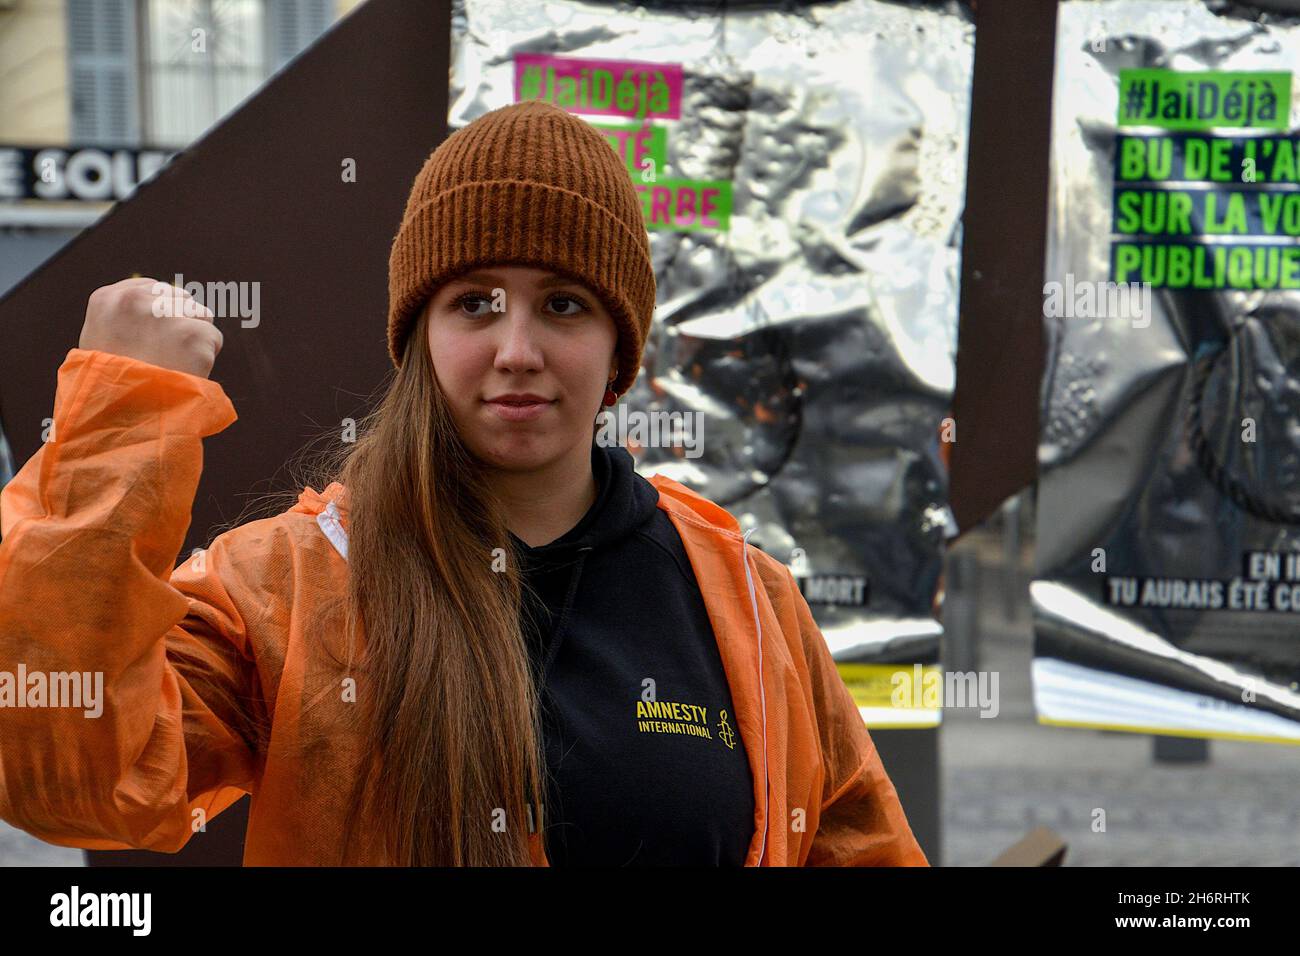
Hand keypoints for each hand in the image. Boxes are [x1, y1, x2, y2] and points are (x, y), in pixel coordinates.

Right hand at [78, 277, 222, 379]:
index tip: (154, 338)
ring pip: (201, 316)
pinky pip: (214, 339)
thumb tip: (165, 295)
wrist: (124, 419)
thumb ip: (128, 314)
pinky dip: (206, 357)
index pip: (155, 288)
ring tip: (172, 364)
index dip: (161, 314)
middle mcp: (135, 300)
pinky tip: (185, 372)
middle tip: (164, 355)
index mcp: (108, 298)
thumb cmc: (112, 385)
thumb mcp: (102, 340)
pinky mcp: (193, 334)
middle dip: (179, 323)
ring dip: (194, 339)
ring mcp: (165, 316)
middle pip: (181, 299)